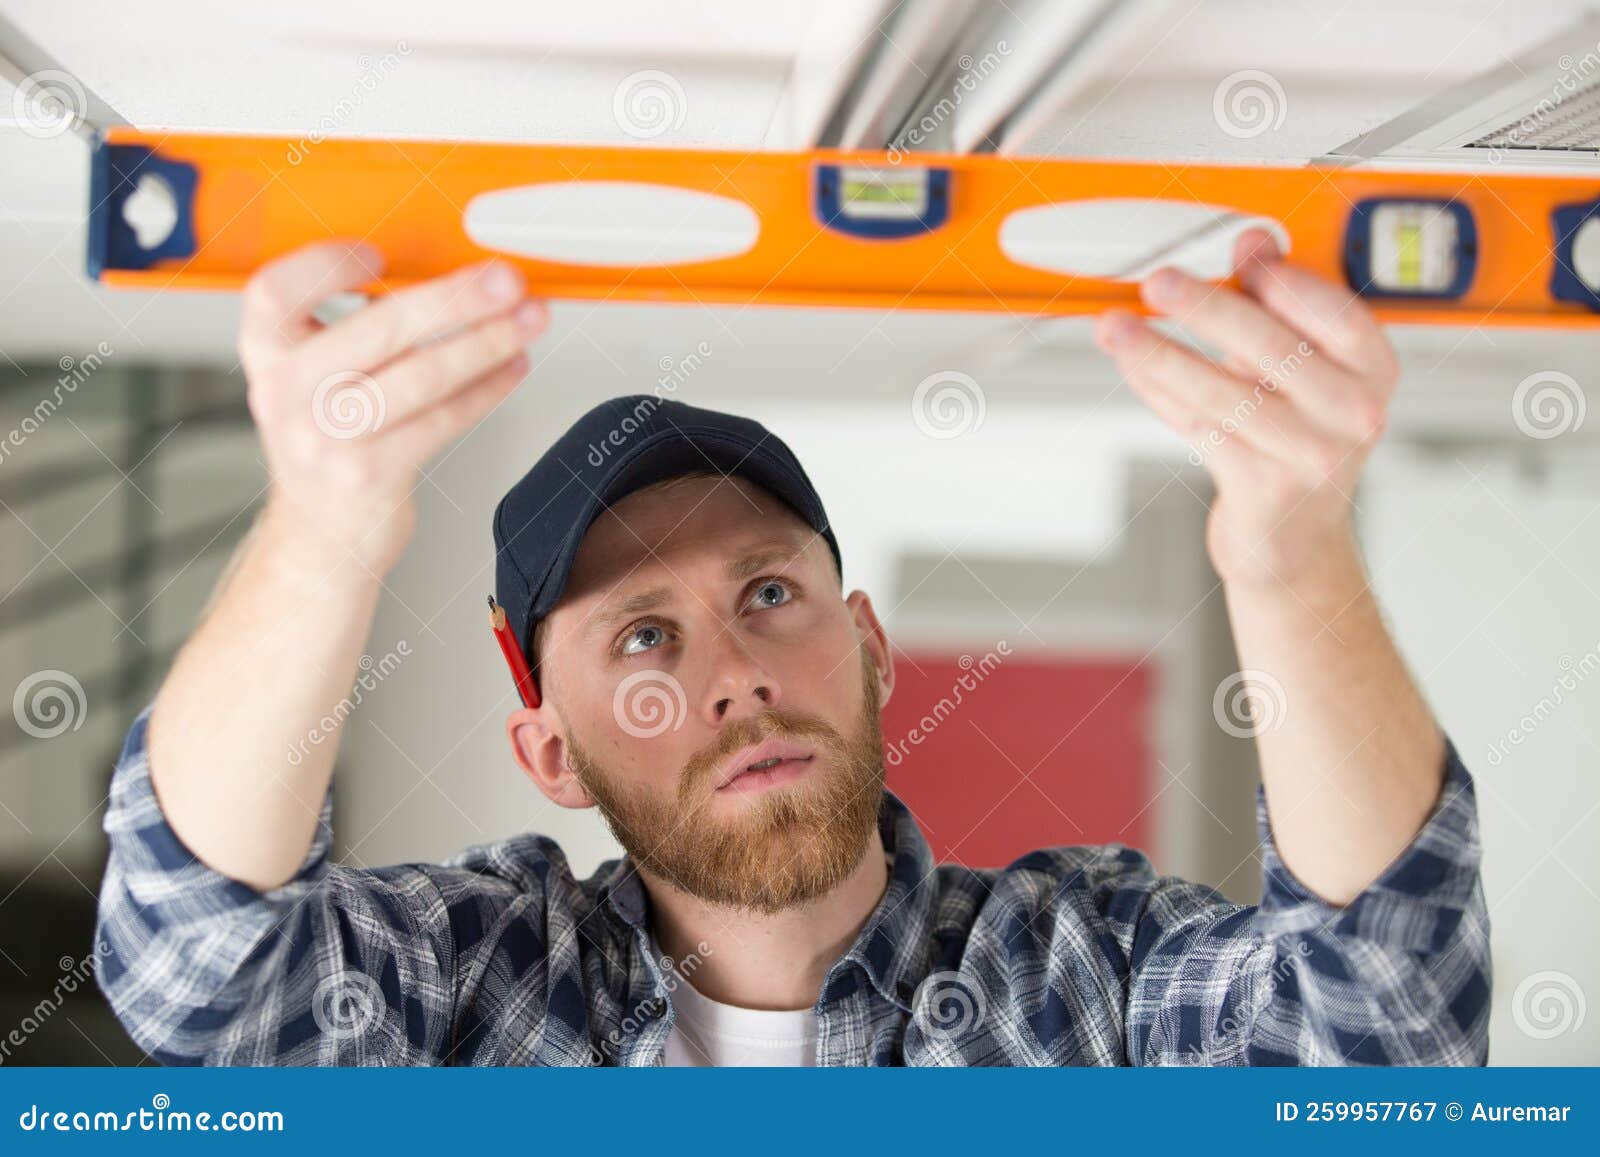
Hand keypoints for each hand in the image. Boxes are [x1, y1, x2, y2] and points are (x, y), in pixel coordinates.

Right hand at [238, 241, 547, 573]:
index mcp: (266, 353)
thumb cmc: (330, 439)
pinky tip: (513, 367)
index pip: (273, 291)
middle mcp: (286, 394)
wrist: (320, 533)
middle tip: (505, 280)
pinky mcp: (371, 474)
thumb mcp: (315, 376)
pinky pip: (442, 419)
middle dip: (457, 298)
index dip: (325, 265)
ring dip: (487, 342)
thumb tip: (448, 274)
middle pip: (379, 327)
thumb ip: (354, 325)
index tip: (381, 252)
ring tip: (528, 320)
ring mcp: (326, 438)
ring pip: (423, 375)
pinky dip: (486, 388)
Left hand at [1093, 229, 1397, 590]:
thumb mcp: (1303, 368)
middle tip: (1160, 282)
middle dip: (1207, 309)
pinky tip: (1132, 367)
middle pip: (1272, 349)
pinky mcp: (1264, 490)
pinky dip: (1159, 394)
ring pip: (1224, 393)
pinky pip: (1199, 429)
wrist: (1294, 538)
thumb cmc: (1298, 439)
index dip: (1282, 280)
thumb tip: (1254, 241)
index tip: (1237, 251)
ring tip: (1117, 328)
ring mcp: (1311, 458)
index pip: (1335, 314)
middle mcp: (1353, 415)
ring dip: (1161, 355)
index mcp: (1373, 371)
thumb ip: (1278, 307)